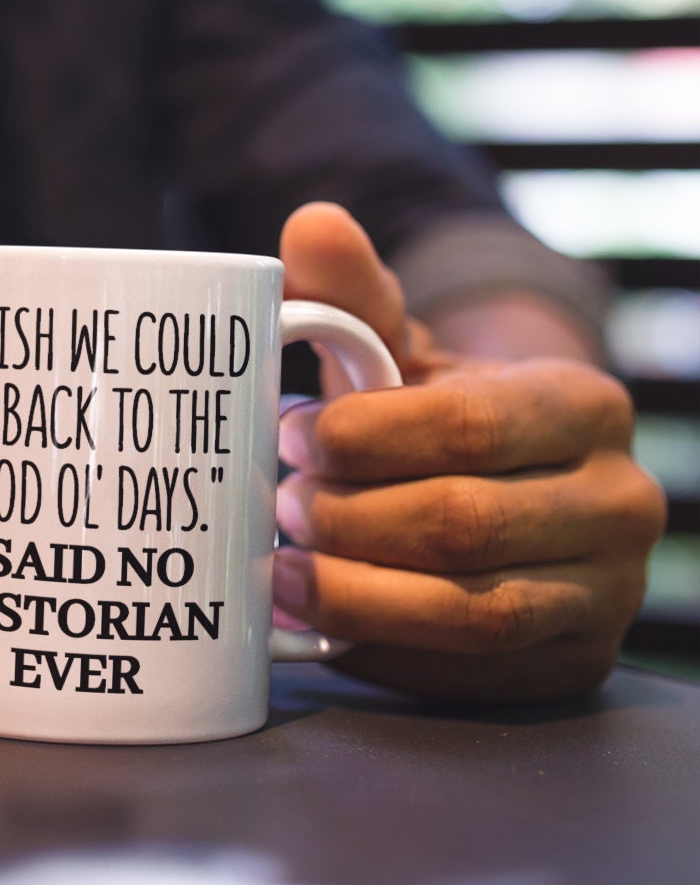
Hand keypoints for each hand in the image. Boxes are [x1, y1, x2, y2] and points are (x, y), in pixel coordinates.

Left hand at [272, 203, 665, 702]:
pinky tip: (322, 633)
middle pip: (464, 525)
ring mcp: (607, 592)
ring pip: (473, 612)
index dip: (364, 439)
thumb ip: (353, 295)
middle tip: (279, 506)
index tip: (291, 436)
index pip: (467, 426)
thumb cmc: (432, 411)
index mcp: (581, 407)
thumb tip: (311, 223)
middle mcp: (619, 502)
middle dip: (350, 520)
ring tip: (282, 573)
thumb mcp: (399, 349)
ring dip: (359, 597)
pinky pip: (472, 676)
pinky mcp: (573, 663)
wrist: (503, 485)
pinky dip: (385, 656)